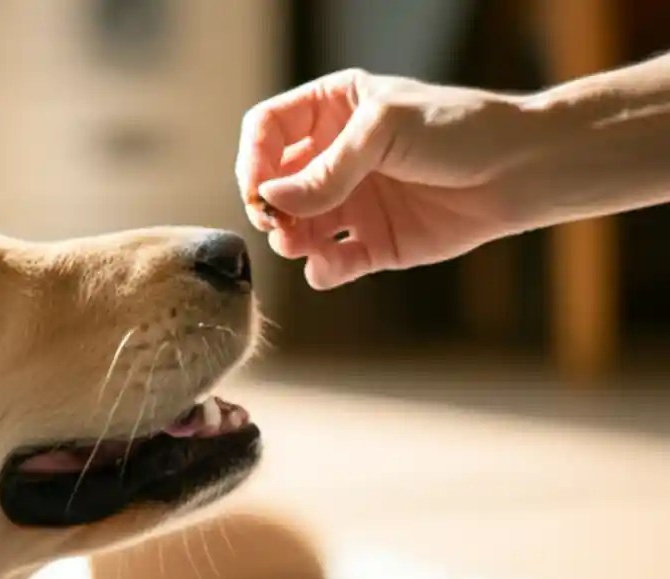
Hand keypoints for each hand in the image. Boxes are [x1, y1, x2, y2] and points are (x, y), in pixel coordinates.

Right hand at [237, 69, 535, 288]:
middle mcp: (335, 157)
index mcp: (332, 111)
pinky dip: (323, 270)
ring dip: (291, 240)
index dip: (254, 159)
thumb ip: (326, 170)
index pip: (268, 130)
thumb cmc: (458, 130)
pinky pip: (332, 263)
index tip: (260, 189)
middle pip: (274, 185)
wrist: (521, 170)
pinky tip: (327, 267)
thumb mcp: (384, 131)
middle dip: (269, 207)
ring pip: (298, 228)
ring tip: (300, 246)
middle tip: (277, 224)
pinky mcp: (374, 243)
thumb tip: (271, 202)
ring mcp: (352, 202)